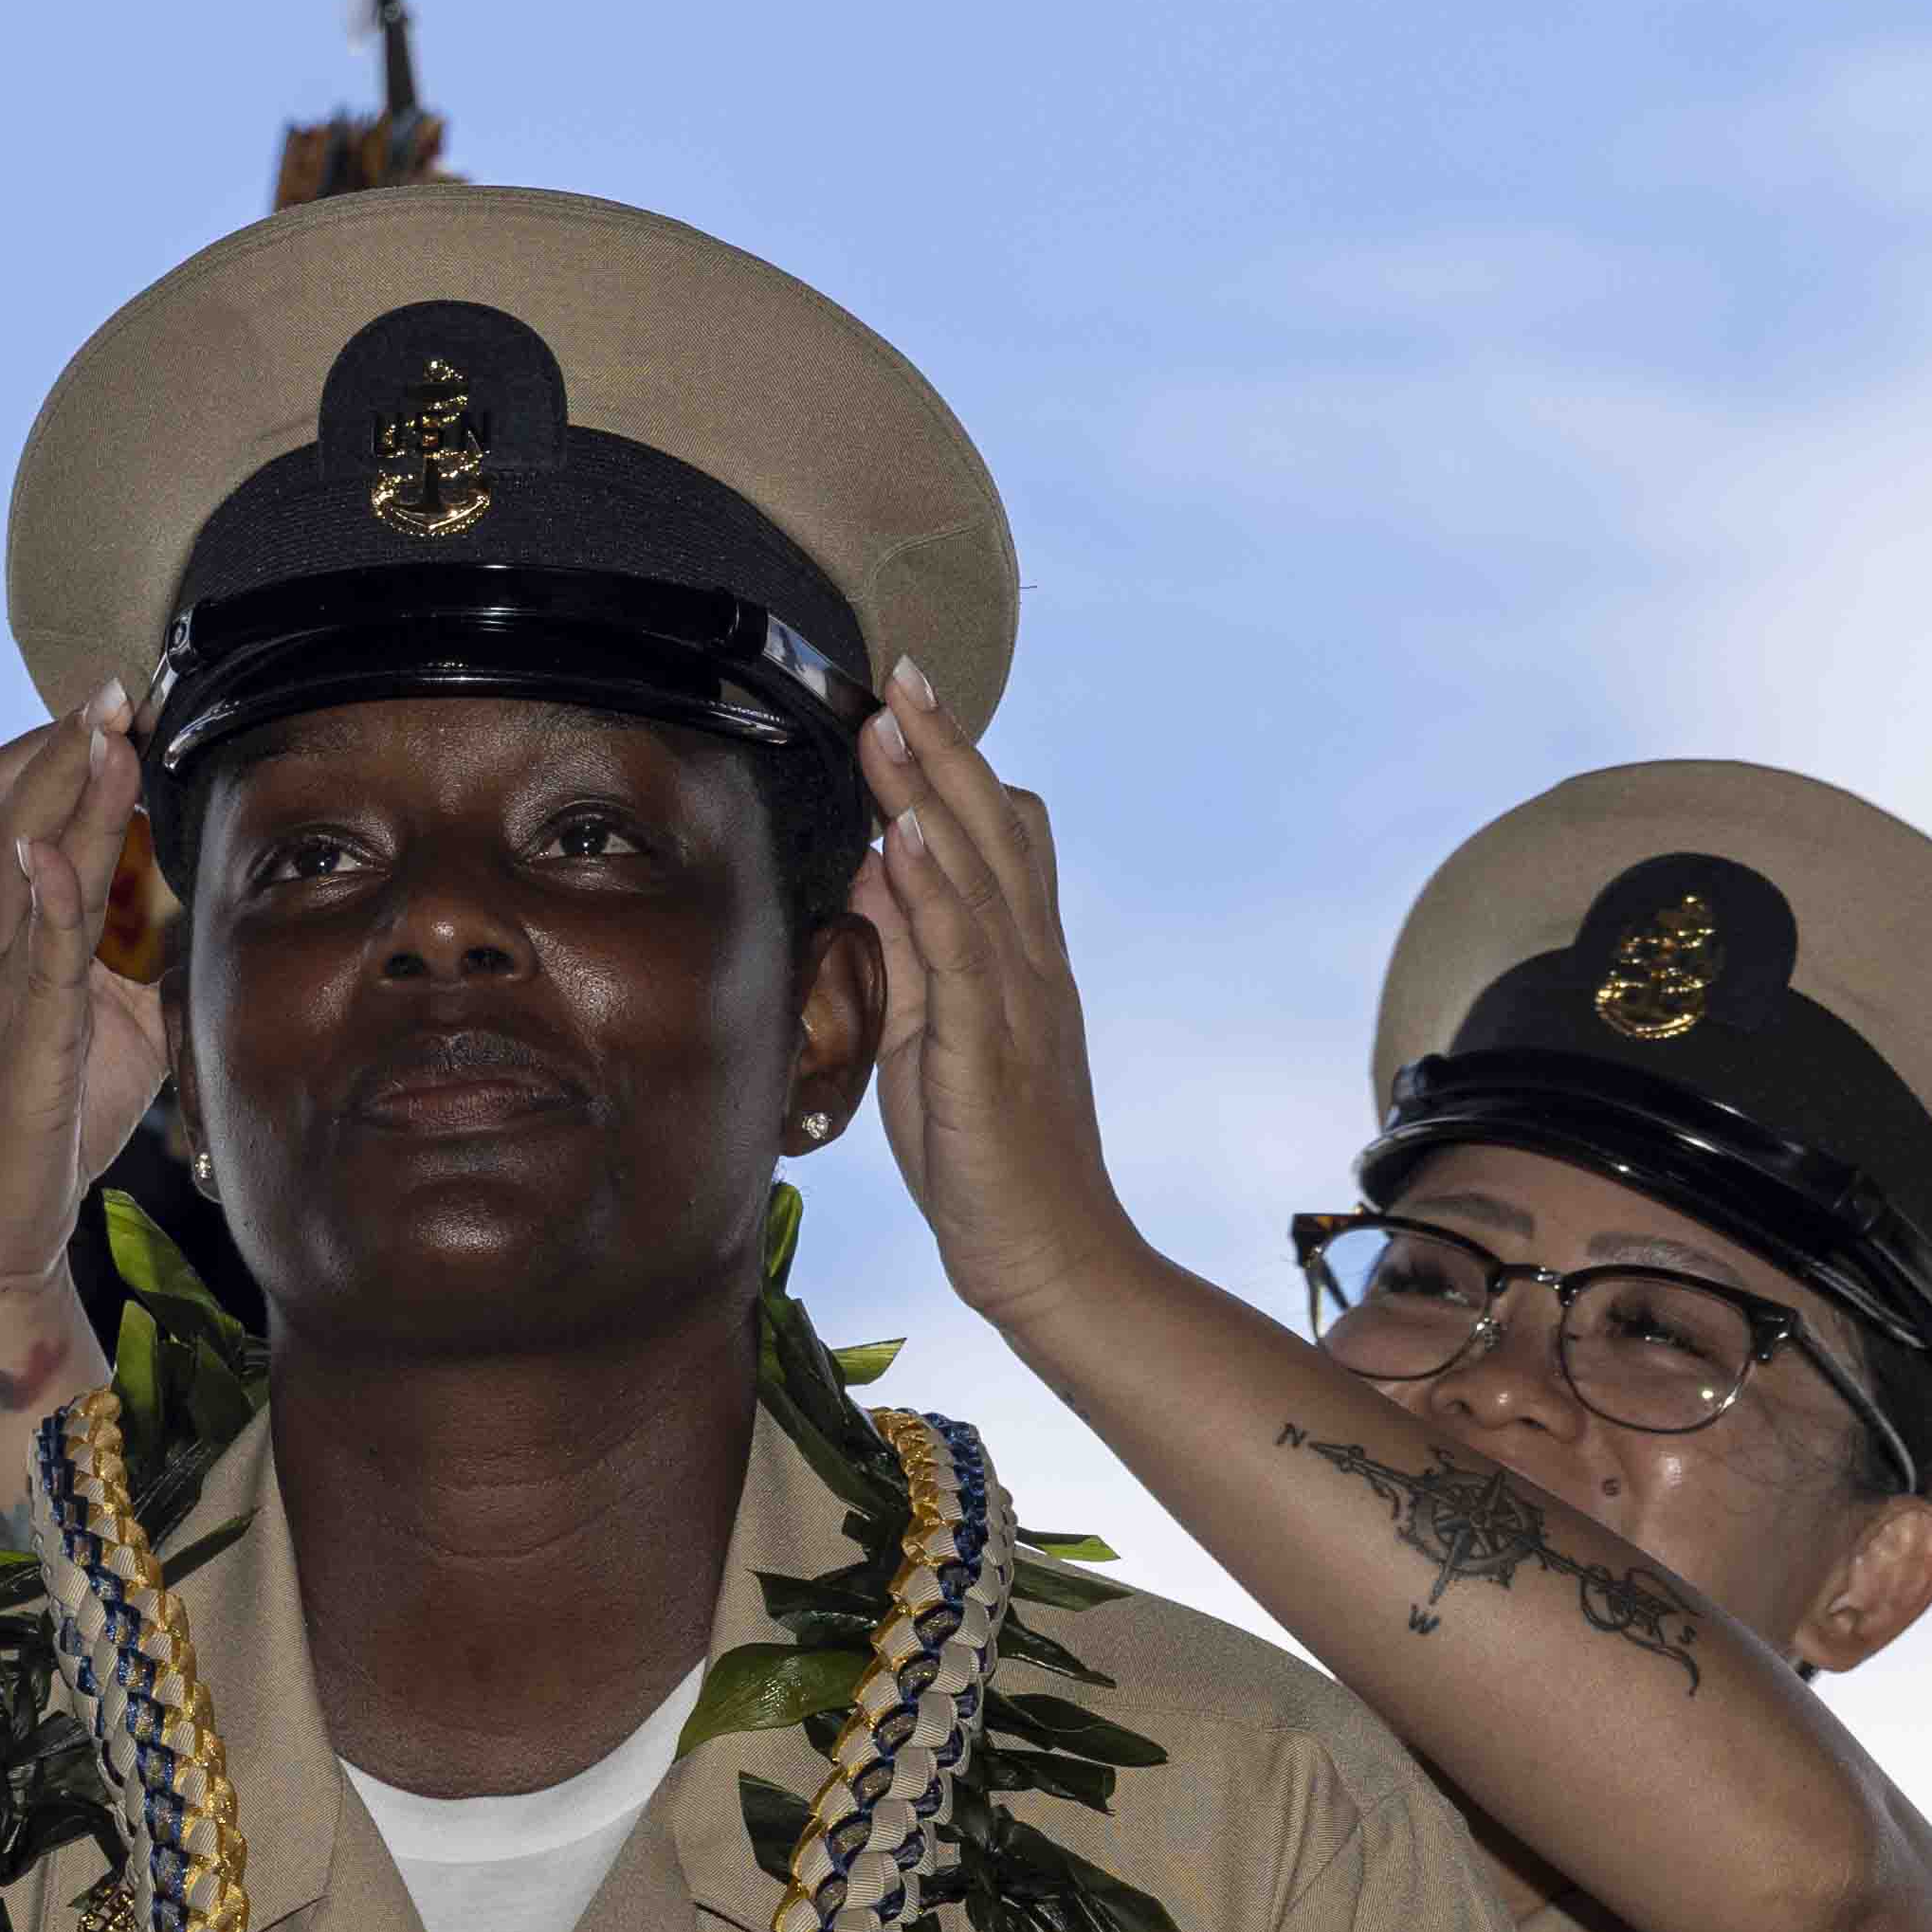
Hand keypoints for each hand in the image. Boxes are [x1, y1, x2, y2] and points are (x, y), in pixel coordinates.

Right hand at [0, 687, 173, 1526]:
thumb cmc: (49, 1120)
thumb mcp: (117, 1024)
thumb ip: (140, 961)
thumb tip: (191, 914)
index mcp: (15, 930)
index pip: (29, 808)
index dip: (70, 750)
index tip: (123, 697)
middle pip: (7, 803)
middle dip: (64, 739)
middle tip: (115, 683)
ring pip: (14, 855)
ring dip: (63, 787)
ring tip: (104, 725)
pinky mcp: (17, 1037)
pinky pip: (26, 953)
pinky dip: (42, 897)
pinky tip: (59, 856)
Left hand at [847, 663, 1151, 1330]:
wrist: (1055, 1259)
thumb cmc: (988, 1161)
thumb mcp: (931, 1040)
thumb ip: (909, 953)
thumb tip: (876, 865)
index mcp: (1021, 962)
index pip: (1000, 837)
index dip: (958, 765)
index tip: (911, 699)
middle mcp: (1031, 965)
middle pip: (995, 829)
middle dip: (944, 747)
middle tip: (901, 672)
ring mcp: (1019, 1004)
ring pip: (982, 872)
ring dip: (935, 791)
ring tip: (893, 720)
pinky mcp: (991, 1053)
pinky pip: (966, 955)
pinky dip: (937, 889)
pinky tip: (909, 837)